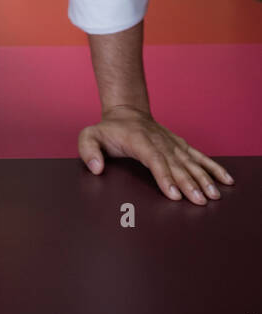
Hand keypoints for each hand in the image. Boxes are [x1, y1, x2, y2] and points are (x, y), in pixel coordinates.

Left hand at [78, 105, 234, 203]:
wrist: (126, 112)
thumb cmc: (108, 129)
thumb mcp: (90, 136)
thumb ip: (88, 150)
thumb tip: (97, 167)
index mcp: (138, 141)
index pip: (154, 159)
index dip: (165, 176)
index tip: (175, 194)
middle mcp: (159, 141)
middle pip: (176, 164)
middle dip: (189, 183)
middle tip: (200, 200)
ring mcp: (172, 143)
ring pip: (190, 161)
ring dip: (203, 178)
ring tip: (214, 195)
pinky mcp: (180, 146)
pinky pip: (199, 156)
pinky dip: (213, 167)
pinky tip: (225, 179)